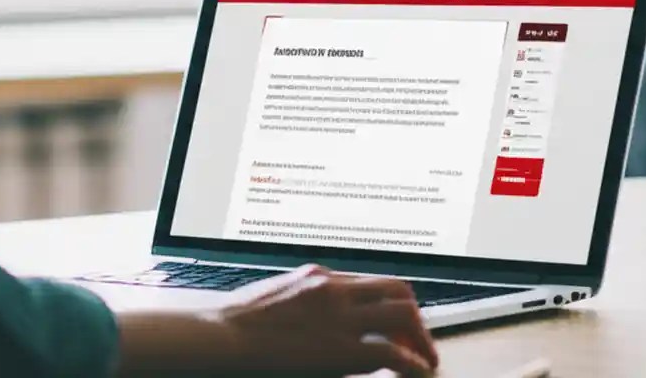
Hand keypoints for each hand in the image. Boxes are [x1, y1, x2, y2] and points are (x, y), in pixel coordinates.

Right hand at [116, 265, 437, 376]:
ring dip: (421, 337)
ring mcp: (339, 316)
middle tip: (418, 342)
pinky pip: (392, 351)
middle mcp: (334, 288)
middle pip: (396, 290)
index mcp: (316, 278)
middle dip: (413, 316)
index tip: (394, 324)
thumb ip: (301, 305)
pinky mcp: (341, 347)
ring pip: (404, 313)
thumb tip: (314, 322)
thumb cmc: (233, 325)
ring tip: (426, 359)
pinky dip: (412, 362)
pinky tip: (417, 372)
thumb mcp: (273, 300)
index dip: (389, 304)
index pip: (369, 283)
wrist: (219, 337)